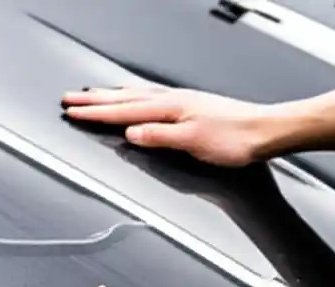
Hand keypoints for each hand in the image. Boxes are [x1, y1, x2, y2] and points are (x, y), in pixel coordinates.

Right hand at [62, 85, 288, 166]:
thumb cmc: (234, 139)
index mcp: (169, 108)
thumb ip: (158, 137)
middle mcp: (172, 100)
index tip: (73, 112)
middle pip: (124, 98)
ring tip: (93, 95)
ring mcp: (181, 101)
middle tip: (70, 99)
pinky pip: (150, 97)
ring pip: (136, 95)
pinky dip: (133, 96)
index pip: (123, 111)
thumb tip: (130, 132)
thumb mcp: (192, 142)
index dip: (96, 113)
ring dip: (111, 96)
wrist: (264, 131)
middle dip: (95, 101)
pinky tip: (133, 98)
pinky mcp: (189, 106)